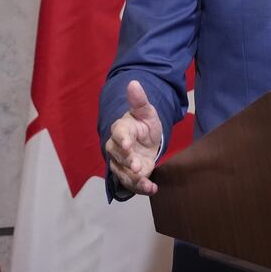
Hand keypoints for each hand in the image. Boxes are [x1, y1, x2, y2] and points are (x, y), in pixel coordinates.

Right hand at [104, 80, 162, 195]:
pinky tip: (153, 189)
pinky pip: (131, 183)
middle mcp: (117, 148)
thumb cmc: (144, 124)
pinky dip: (141, 188)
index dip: (122, 139)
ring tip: (147, 183)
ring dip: (134, 179)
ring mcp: (122, 163)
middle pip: (118, 156)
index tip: (128, 144)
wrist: (146, 139)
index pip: (118, 134)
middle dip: (128, 162)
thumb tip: (134, 83)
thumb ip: (140, 101)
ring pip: (123, 172)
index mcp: (121, 129)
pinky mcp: (129, 175)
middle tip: (138, 166)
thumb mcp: (147, 112)